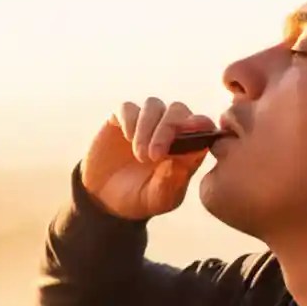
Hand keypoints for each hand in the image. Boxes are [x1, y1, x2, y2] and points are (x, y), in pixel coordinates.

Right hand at [81, 98, 215, 220]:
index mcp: (187, 146)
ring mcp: (144, 122)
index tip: (190, 133)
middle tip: (154, 156)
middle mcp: (168, 129)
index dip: (200, 124)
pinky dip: (129, 120)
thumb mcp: (160, 198)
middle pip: (177, 110)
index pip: (202, 125)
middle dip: (168, 129)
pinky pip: (127, 108)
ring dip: (147, 127)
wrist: (104, 200)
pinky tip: (127, 139)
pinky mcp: (120, 120)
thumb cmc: (140, 199)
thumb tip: (186, 157)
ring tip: (140, 155)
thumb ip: (174, 180)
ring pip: (153, 106)